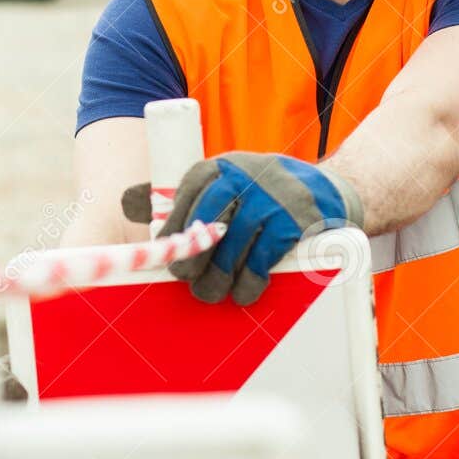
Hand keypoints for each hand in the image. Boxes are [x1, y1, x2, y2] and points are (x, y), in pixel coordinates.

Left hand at [127, 151, 362, 304]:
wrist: (331, 192)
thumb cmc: (265, 195)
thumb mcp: (228, 184)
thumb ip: (187, 197)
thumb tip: (126, 203)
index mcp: (223, 164)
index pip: (189, 192)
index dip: (174, 226)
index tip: (164, 253)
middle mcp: (246, 174)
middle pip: (208, 219)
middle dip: (192, 255)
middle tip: (185, 280)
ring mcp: (274, 196)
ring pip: (233, 243)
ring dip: (220, 276)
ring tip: (211, 293)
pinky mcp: (298, 220)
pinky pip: (265, 256)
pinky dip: (251, 280)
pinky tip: (245, 293)